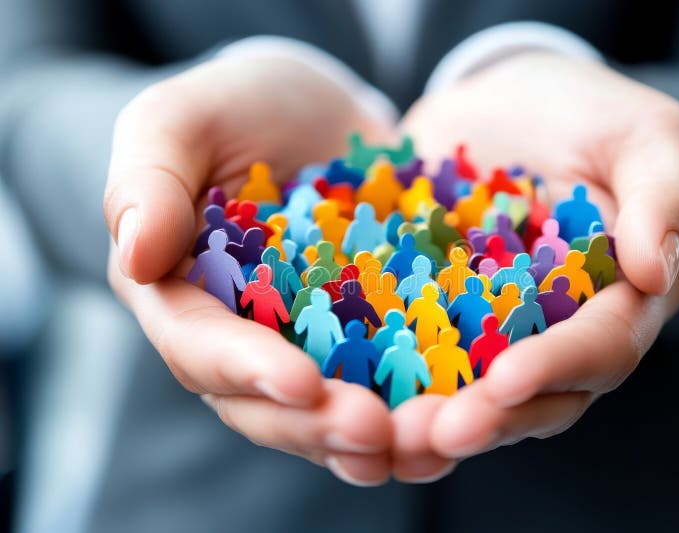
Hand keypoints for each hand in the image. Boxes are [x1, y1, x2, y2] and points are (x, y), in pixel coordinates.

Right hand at [104, 54, 394, 484]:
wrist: (315, 111)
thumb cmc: (236, 106)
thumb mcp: (179, 120)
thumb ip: (147, 181)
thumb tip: (137, 254)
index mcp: (183, 297)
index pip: (201, 347)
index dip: (246, 370)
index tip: (299, 381)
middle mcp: (243, 337)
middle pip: (268, 403)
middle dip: (319, 423)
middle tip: (375, 431)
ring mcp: (309, 344)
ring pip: (331, 409)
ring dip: (377, 437)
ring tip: (427, 444)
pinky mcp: (369, 335)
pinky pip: (392, 380)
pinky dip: (421, 404)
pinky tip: (462, 418)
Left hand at [392, 52, 678, 478]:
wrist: (506, 101)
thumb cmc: (588, 114)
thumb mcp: (644, 136)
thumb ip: (663, 197)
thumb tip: (656, 269)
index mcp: (617, 302)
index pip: (598, 347)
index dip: (554, 367)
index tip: (505, 380)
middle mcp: (554, 332)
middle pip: (529, 395)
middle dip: (484, 419)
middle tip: (431, 436)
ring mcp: (489, 331)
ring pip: (467, 392)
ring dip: (427, 421)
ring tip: (384, 438)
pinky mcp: (431, 313)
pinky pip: (409, 355)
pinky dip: (380, 380)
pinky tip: (340, 395)